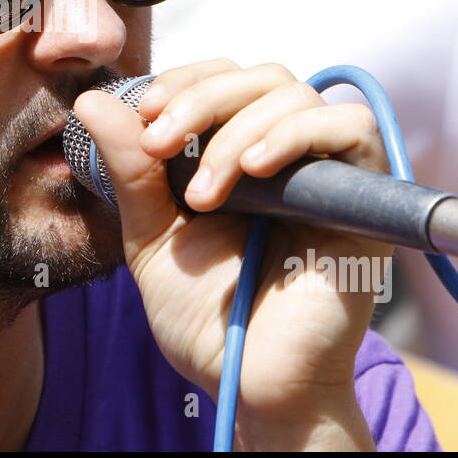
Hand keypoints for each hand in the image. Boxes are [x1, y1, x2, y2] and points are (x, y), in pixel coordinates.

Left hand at [73, 60, 393, 450]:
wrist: (250, 381)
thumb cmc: (206, 316)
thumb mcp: (153, 236)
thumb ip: (130, 171)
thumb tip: (93, 100)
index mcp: (237, 153)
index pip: (222, 78)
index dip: (184, 81)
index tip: (146, 115)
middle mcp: (287, 154)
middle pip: (258, 77)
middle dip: (200, 99)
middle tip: (160, 144)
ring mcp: (327, 173)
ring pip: (296, 95)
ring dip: (236, 130)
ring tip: (205, 196)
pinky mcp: (365, 197)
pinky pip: (351, 130)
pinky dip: (296, 134)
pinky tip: (255, 170)